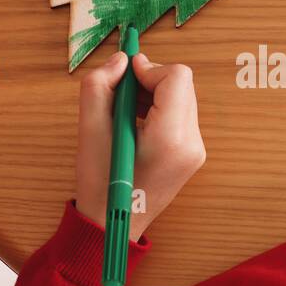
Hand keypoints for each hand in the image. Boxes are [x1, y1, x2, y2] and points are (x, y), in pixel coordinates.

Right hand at [75, 50, 204, 240]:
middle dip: (150, 80)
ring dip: (154, 95)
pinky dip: (160, 110)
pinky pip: (181, 115)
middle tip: (120, 94)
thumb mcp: (88, 130)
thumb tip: (122, 60)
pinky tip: (135, 125)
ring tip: (124, 113)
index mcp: (169, 138)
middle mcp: (191, 143)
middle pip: (182, 84)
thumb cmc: (99, 183)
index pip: (176, 77)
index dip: (149, 67)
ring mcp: (196, 151)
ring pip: (182, 97)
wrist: (113, 225)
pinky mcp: (193, 154)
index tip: (125, 75)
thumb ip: (99, 85)